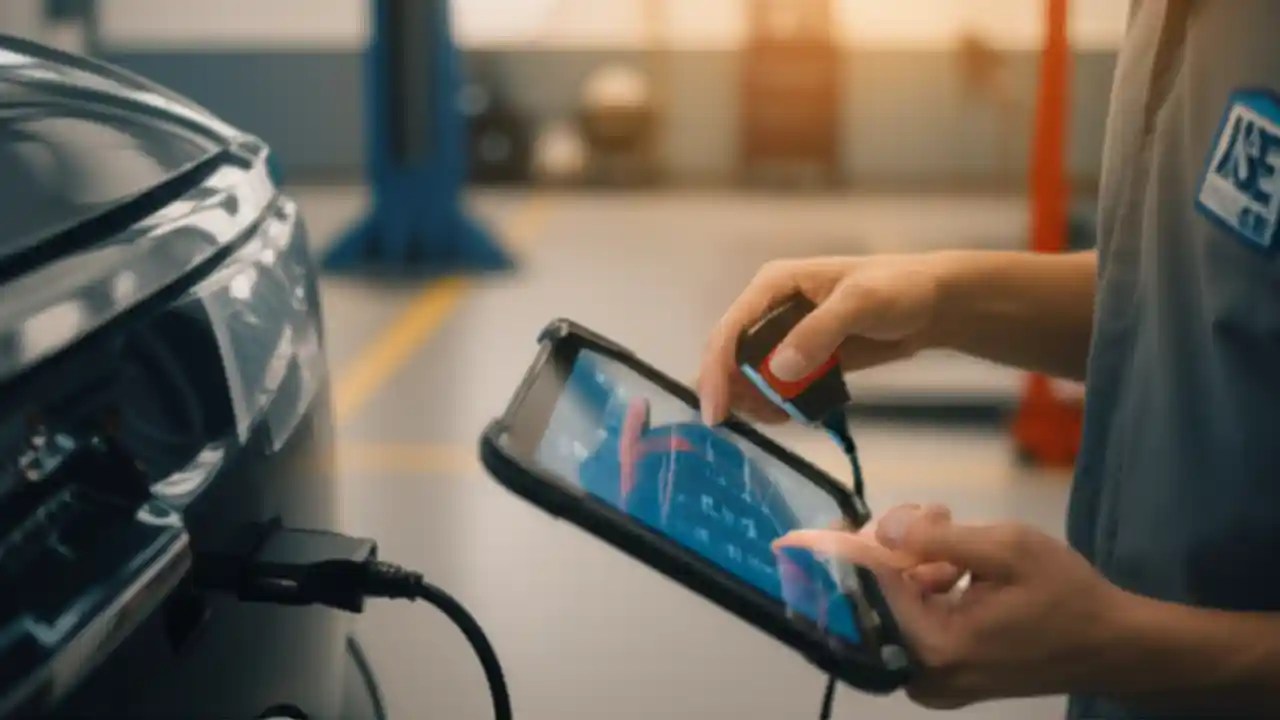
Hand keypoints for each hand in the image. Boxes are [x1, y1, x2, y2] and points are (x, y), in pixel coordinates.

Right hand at [698, 255, 943, 423]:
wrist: (934, 303)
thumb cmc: (898, 290)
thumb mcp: (860, 303)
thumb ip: (819, 332)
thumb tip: (780, 370)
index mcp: (773, 286)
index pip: (730, 330)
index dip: (716, 371)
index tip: (716, 413)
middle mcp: (771, 309)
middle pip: (732, 356)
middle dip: (734, 391)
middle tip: (753, 422)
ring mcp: (787, 335)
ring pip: (751, 375)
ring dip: (756, 401)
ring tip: (779, 419)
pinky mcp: (805, 356)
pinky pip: (777, 385)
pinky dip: (777, 404)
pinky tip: (791, 415)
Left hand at [776, 505, 1130, 708]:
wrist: (1115, 646)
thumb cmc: (1067, 596)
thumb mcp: (1005, 549)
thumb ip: (939, 538)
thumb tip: (885, 527)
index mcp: (934, 646)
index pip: (870, 590)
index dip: (847, 550)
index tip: (818, 525)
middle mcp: (924, 674)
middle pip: (880, 601)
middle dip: (896, 552)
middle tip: (933, 516)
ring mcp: (935, 681)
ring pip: (898, 609)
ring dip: (916, 567)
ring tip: (955, 535)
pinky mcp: (947, 676)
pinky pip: (917, 624)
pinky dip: (928, 590)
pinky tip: (958, 566)